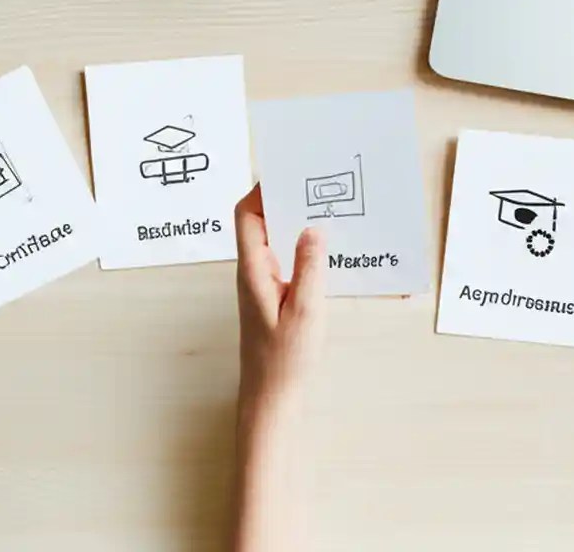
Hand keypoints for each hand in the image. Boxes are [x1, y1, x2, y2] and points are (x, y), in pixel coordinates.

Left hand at [234, 184, 327, 406]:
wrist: (271, 399)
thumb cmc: (285, 360)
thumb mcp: (306, 311)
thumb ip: (310, 267)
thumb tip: (313, 228)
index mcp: (253, 270)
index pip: (246, 216)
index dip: (262, 189)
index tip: (290, 174)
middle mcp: (253, 272)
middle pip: (261, 222)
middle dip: (286, 201)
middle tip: (317, 186)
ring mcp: (262, 285)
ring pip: (275, 241)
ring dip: (297, 224)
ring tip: (327, 212)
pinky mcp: (274, 297)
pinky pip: (286, 260)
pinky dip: (303, 249)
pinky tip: (327, 252)